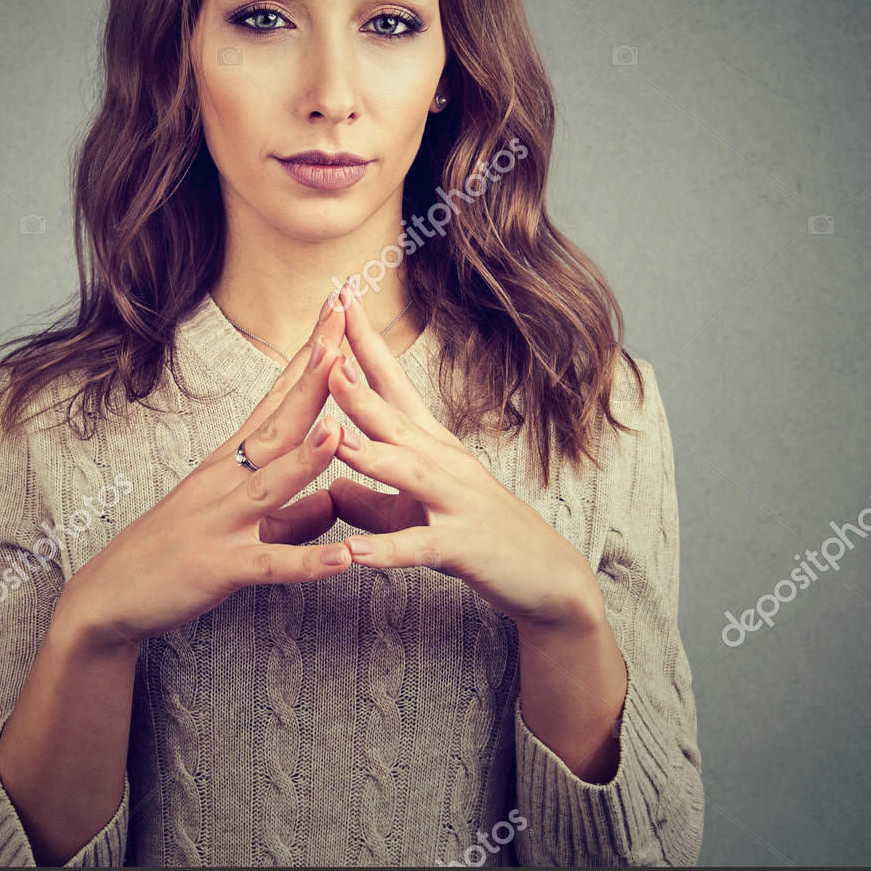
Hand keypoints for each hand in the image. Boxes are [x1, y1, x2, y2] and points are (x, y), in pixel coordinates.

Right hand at [55, 289, 356, 648]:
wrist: (107, 596)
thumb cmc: (173, 552)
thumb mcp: (239, 524)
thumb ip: (290, 514)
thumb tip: (333, 501)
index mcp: (231, 460)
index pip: (277, 395)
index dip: (309, 354)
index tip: (336, 310)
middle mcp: (226, 479)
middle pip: (278, 421)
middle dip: (314, 376)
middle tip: (344, 328)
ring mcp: (221, 522)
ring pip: (270, 485)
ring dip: (306, 458)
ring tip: (341, 429)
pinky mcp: (219, 568)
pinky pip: (269, 566)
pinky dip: (306, 563)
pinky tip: (343, 559)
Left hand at [323, 289, 601, 631]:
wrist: (545, 575)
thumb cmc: (475, 536)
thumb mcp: (414, 513)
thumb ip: (369, 499)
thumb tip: (326, 486)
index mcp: (429, 444)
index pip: (391, 381)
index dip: (364, 340)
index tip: (339, 295)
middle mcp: (442, 462)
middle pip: (394, 413)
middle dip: (357, 378)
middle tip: (325, 342)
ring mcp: (454, 501)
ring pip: (408, 470)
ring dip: (369, 449)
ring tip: (331, 432)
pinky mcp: (460, 547)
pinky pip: (420, 547)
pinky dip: (387, 550)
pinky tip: (355, 553)